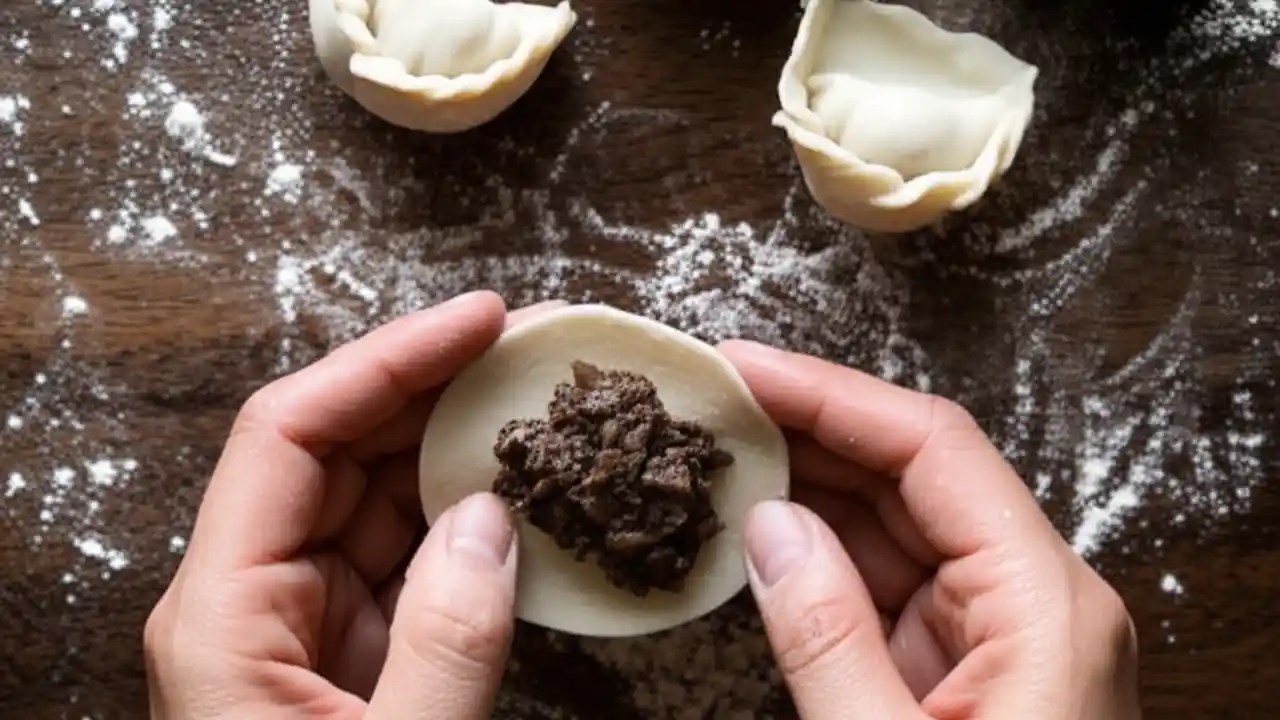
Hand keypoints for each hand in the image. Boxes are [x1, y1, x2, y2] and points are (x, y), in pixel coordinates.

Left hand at [145, 292, 552, 718]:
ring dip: (459, 448)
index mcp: (224, 615)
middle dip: (435, 385)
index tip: (478, 322)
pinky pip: (410, 558)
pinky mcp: (351, 655)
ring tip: (536, 406)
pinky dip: (468, 521)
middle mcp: (254, 600)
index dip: (386, 360)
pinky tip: (522, 496)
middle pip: (336, 448)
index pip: (288, 434)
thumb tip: (489, 519)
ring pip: (379, 497)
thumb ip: (444, 645)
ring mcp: (303, 624)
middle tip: (526, 348)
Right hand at [719, 341, 1141, 719]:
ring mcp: (998, 636)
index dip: (831, 395)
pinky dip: (819, 559)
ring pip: (894, 529)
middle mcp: (1032, 602)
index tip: (744, 369)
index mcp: (1045, 606)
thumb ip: (827, 640)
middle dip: (810, 432)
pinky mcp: (964, 671)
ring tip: (721, 453)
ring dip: (806, 490)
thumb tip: (771, 525)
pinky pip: (886, 588)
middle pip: (914, 476)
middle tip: (717, 403)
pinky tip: (761, 533)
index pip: (934, 450)